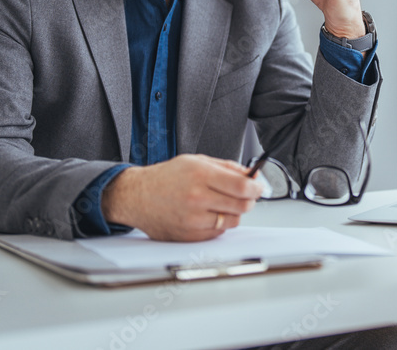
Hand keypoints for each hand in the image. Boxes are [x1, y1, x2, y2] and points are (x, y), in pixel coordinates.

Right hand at [101, 154, 263, 241]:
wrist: (137, 196)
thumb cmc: (166, 178)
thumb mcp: (197, 161)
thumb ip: (227, 167)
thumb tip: (252, 174)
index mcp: (200, 175)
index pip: (242, 186)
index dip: (256, 187)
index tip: (259, 187)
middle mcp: (197, 198)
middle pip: (242, 205)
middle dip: (249, 200)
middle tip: (247, 195)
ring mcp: (193, 219)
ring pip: (233, 221)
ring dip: (234, 212)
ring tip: (221, 203)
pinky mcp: (189, 236)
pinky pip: (218, 233)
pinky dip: (219, 224)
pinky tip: (208, 213)